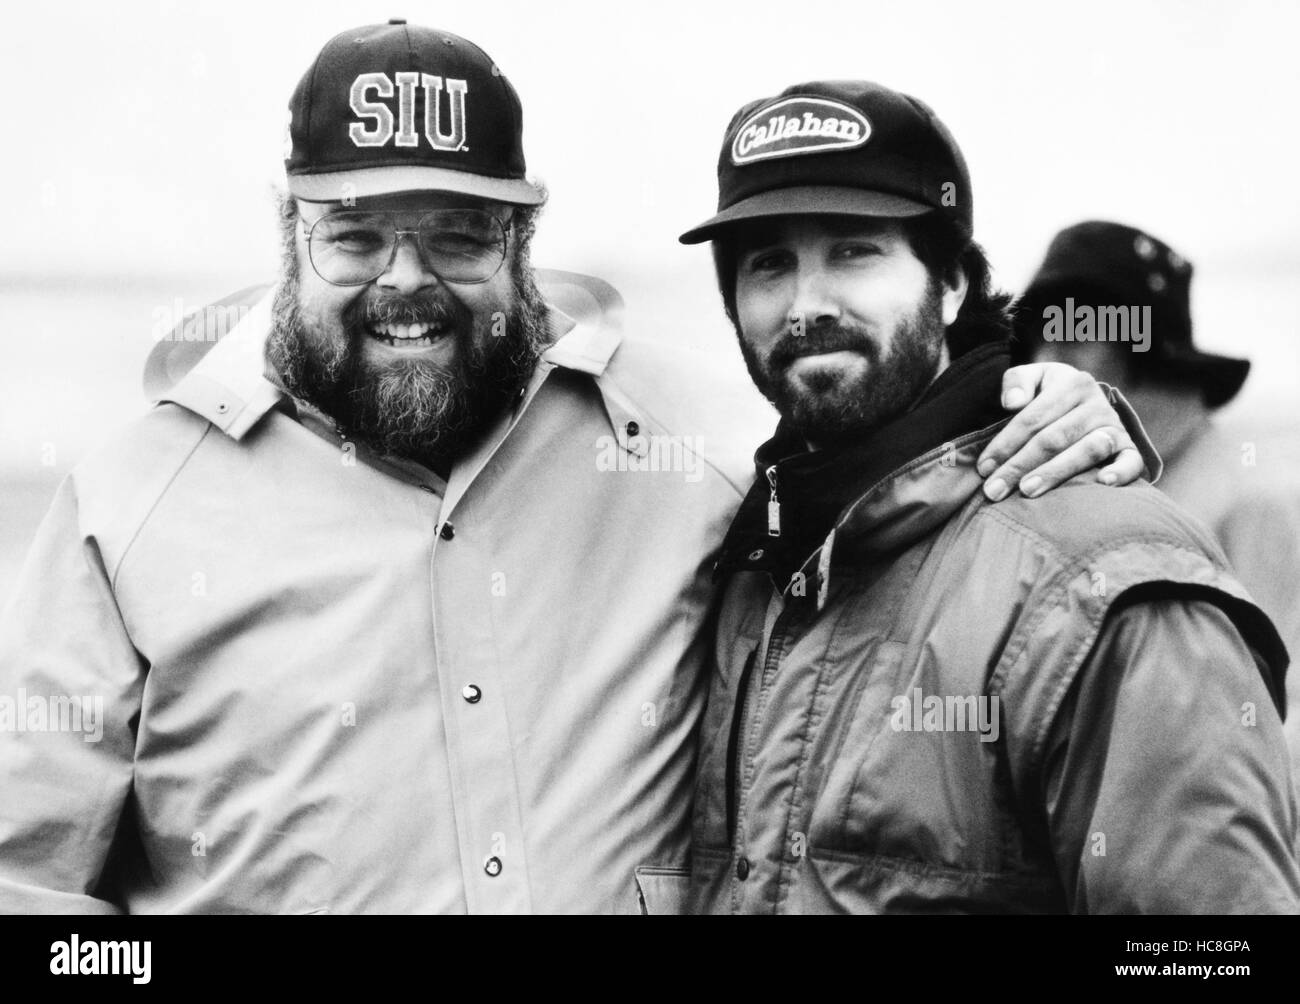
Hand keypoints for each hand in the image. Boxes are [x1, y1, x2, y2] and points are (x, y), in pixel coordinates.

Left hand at [976, 363, 1144, 501]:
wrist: (1088, 403)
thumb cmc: (1050, 395)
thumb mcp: (1034, 378)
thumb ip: (1017, 381)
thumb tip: (1011, 403)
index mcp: (1071, 383)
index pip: (1032, 418)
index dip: (1005, 443)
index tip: (984, 467)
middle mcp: (1096, 404)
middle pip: (1053, 439)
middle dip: (1019, 466)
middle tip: (994, 490)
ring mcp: (1115, 427)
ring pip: (1085, 451)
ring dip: (1055, 473)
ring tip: (1027, 491)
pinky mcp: (1129, 447)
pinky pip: (1131, 461)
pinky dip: (1121, 472)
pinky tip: (1102, 483)